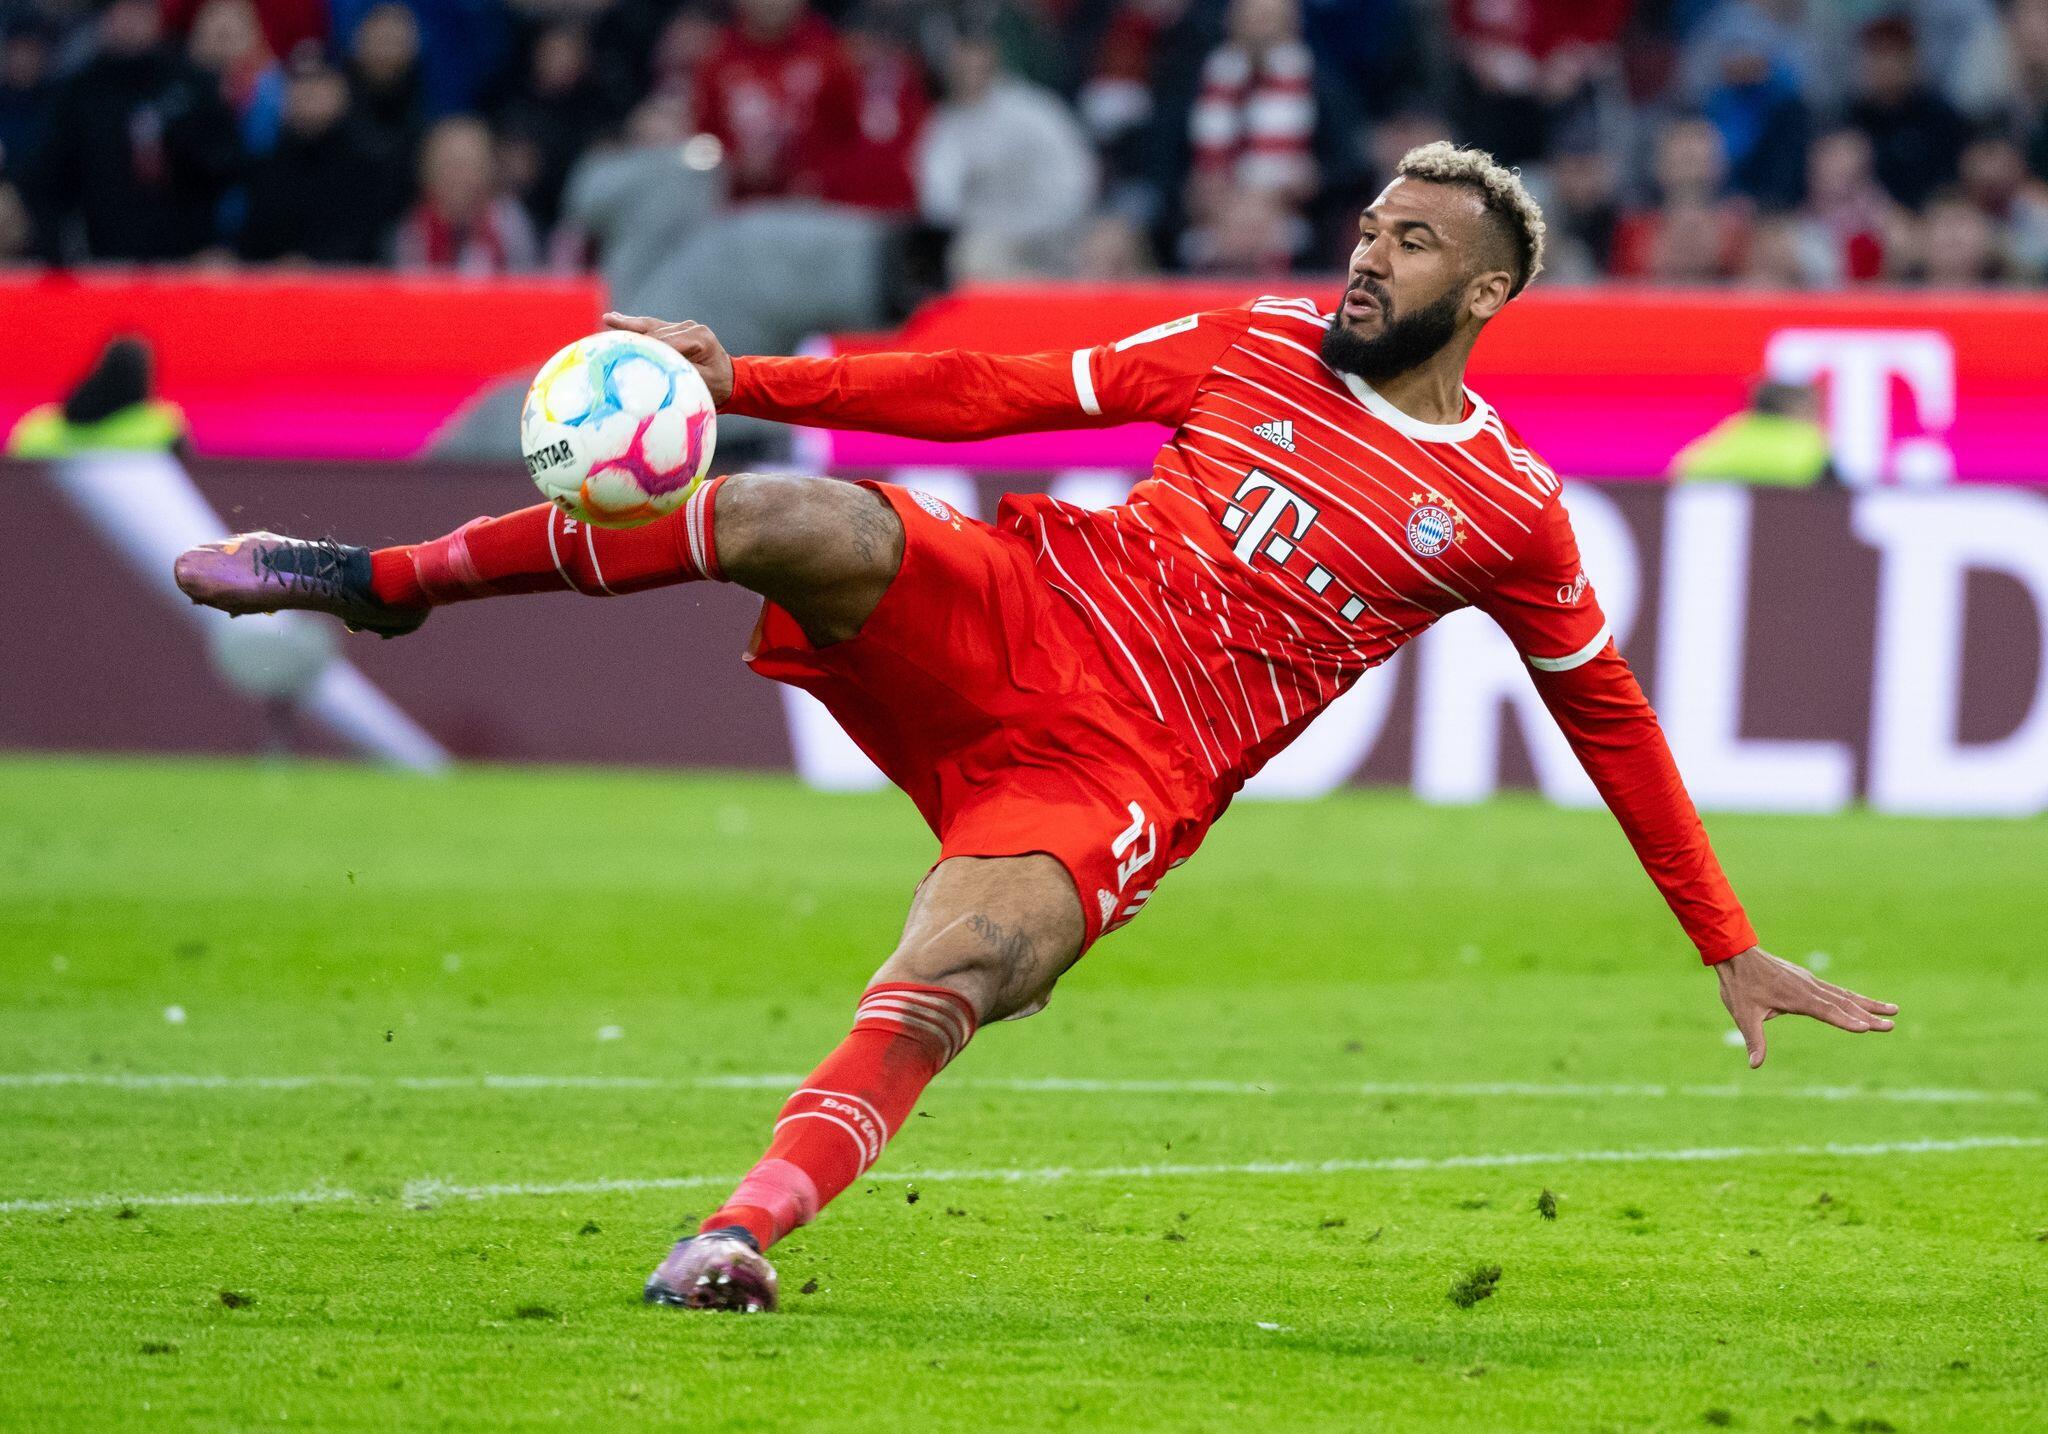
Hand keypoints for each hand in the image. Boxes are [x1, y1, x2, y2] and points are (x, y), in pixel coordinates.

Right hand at [602, 312, 734, 406]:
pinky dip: (633, 325)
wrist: (731, 380)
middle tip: (609, 341)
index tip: (627, 353)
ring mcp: (683, 326)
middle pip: (657, 332)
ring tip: (608, 320)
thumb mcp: (704, 384)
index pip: (668, 343)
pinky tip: (612, 319)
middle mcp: (691, 327)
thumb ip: (683, 374)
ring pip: (651, 326)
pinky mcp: (675, 329)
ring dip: (629, 325)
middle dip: (634, 338)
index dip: (648, 348)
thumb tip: (659, 372)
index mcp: (700, 338)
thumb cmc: (719, 387)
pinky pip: (652, 326)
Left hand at [1715, 946, 1896, 1068]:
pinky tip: (1862, 1002)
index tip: (1867, 1027)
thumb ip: (1754, 1039)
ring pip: (1844, 994)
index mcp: (1796, 997)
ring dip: (1868, 1003)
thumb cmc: (1739, 986)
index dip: (1845, 1021)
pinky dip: (1852, 997)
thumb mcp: (1743, 1015)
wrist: (1736, 954)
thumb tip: (1754, 1065)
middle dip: (1869, 1014)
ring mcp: (1809, 981)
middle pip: (1844, 1003)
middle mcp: (1808, 988)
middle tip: (1893, 1024)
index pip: (1826, 1011)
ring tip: (1892, 1009)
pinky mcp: (1806, 979)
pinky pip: (1835, 990)